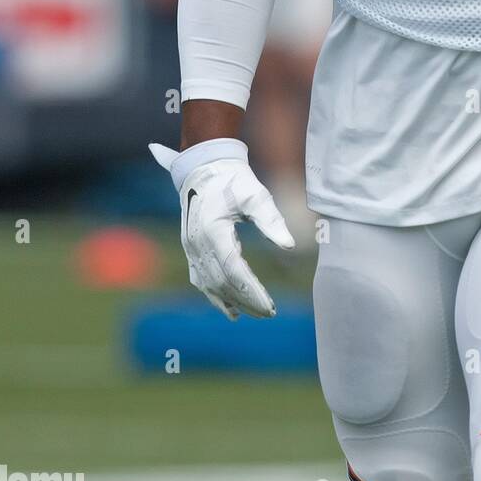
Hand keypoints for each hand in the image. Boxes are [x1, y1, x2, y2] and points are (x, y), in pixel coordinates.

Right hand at [150, 139, 293, 318]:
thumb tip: (289, 245)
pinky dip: (215, 297)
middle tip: (270, 312)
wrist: (205, 168)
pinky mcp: (191, 249)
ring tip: (257, 313)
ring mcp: (190, 248)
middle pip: (222, 282)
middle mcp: (197, 243)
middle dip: (246, 300)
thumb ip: (271, 219)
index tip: (271, 306)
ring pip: (210, 285)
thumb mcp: (256, 194)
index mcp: (213, 230)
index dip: (252, 291)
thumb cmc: (234, 180)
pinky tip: (231, 310)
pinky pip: (201, 280)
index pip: (234, 270)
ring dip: (233, 302)